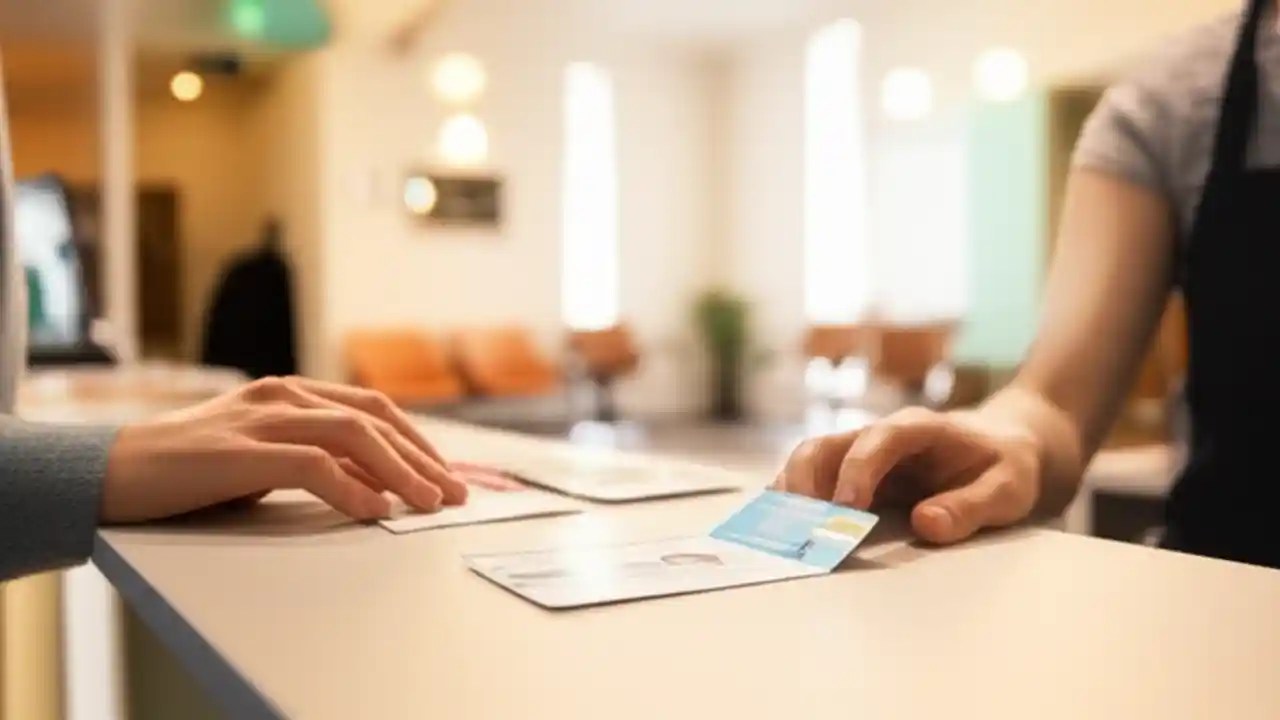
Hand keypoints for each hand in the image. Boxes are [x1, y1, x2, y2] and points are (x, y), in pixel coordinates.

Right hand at [102, 376, 468, 522]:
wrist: (111, 471)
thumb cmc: (191, 470)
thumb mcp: (264, 459)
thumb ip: (315, 461)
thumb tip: (377, 486)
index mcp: (292, 394)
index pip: (372, 410)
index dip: (417, 441)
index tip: (446, 475)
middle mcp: (283, 397)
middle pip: (373, 419)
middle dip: (422, 457)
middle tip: (455, 493)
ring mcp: (260, 420)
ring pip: (351, 436)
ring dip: (399, 471)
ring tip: (429, 503)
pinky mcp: (237, 452)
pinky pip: (309, 465)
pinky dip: (349, 487)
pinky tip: (374, 511)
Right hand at [775, 407, 1042, 543]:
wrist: (1002, 448)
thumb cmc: (1005, 467)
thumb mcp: (1008, 490)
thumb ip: (971, 506)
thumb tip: (925, 524)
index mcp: (918, 428)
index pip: (878, 440)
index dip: (858, 471)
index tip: (846, 510)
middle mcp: (879, 436)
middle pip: (824, 446)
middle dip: (803, 483)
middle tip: (798, 527)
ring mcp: (859, 455)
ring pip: (809, 463)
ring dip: (790, 496)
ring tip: (780, 535)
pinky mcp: (851, 476)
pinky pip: (812, 482)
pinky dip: (793, 504)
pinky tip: (785, 532)